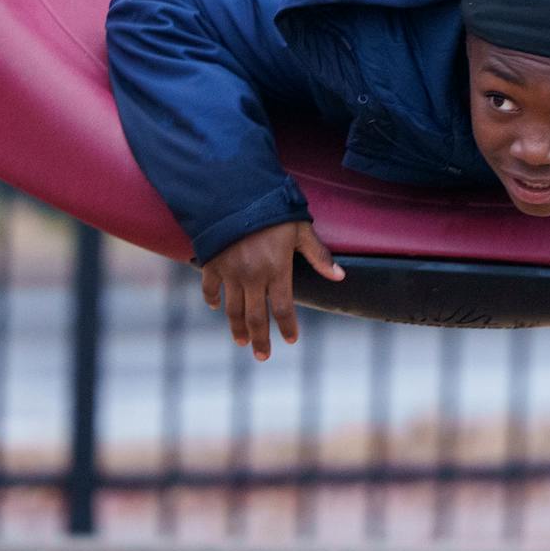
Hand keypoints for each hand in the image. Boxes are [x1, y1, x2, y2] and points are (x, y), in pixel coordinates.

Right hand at [202, 219, 344, 360]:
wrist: (232, 193)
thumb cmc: (272, 208)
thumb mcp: (300, 228)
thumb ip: (318, 254)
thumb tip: (340, 276)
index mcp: (276, 270)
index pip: (284, 308)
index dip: (287, 327)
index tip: (291, 340)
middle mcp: (252, 276)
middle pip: (256, 317)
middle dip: (260, 339)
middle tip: (263, 357)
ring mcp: (230, 272)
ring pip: (232, 309)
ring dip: (236, 328)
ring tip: (241, 342)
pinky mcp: (211, 263)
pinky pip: (209, 288)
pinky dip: (212, 300)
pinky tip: (216, 308)